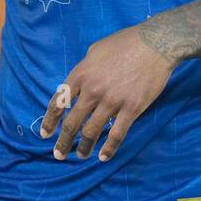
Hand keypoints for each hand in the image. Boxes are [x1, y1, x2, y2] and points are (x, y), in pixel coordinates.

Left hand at [39, 23, 179, 162]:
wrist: (155, 43)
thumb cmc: (125, 42)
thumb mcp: (96, 50)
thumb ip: (85, 69)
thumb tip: (80, 83)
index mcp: (81, 74)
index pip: (59, 103)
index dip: (50, 121)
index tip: (45, 134)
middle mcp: (92, 90)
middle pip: (72, 122)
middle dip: (63, 142)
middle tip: (59, 154)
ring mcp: (112, 101)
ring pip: (92, 132)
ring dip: (84, 148)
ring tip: (80, 156)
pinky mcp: (131, 109)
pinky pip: (117, 134)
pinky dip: (109, 148)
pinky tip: (104, 157)